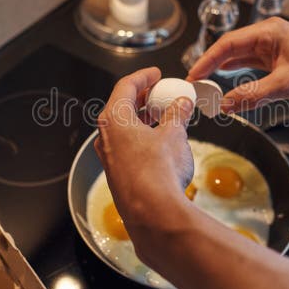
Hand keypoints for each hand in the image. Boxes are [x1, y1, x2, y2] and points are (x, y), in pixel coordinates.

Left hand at [95, 67, 195, 261]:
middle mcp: (106, 137)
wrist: (153, 213)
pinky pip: (128, 147)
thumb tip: (182, 104)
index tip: (155, 74)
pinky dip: (143, 137)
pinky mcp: (118, 174)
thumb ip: (177, 115)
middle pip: (122, 107)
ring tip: (165, 117)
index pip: (125, 87)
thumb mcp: (174, 134)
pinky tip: (161, 142)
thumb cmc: (159, 172)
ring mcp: (110, 157)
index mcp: (114, 119)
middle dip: (144, 99)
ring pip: (125, 129)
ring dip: (144, 119)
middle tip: (161, 94)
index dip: (143, 77)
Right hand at [187, 17, 288, 112]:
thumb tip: (228, 103)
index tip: (195, 75)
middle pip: (231, 51)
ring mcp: (273, 49)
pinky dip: (239, 78)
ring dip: (224, 73)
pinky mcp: (278, 61)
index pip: (229, 44)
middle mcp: (269, 37)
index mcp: (269, 33)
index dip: (208, 60)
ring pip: (240, 60)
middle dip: (212, 67)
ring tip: (208, 87)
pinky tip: (229, 86)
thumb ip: (254, 94)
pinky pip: (252, 68)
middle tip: (196, 84)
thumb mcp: (287, 84)